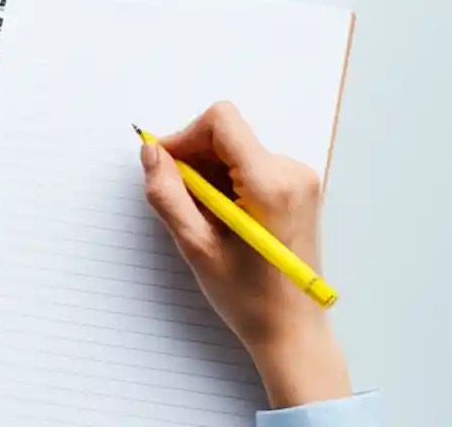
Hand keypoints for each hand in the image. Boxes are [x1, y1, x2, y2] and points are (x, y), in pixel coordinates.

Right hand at [141, 102, 350, 408]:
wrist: (293, 330)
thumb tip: (151, 152)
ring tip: (205, 218)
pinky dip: (227, 181)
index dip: (185, 137)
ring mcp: (300, 179)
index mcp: (271, 184)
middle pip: (228, 135)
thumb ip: (168, 194)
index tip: (166, 167)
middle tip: (182, 203)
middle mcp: (292, 171)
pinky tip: (224, 218)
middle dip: (195, 159)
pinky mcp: (299, 188)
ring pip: (236, 150)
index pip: (221, 121)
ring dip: (210, 173)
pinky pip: (251, 165)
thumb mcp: (197, 246)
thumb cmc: (248, 297)